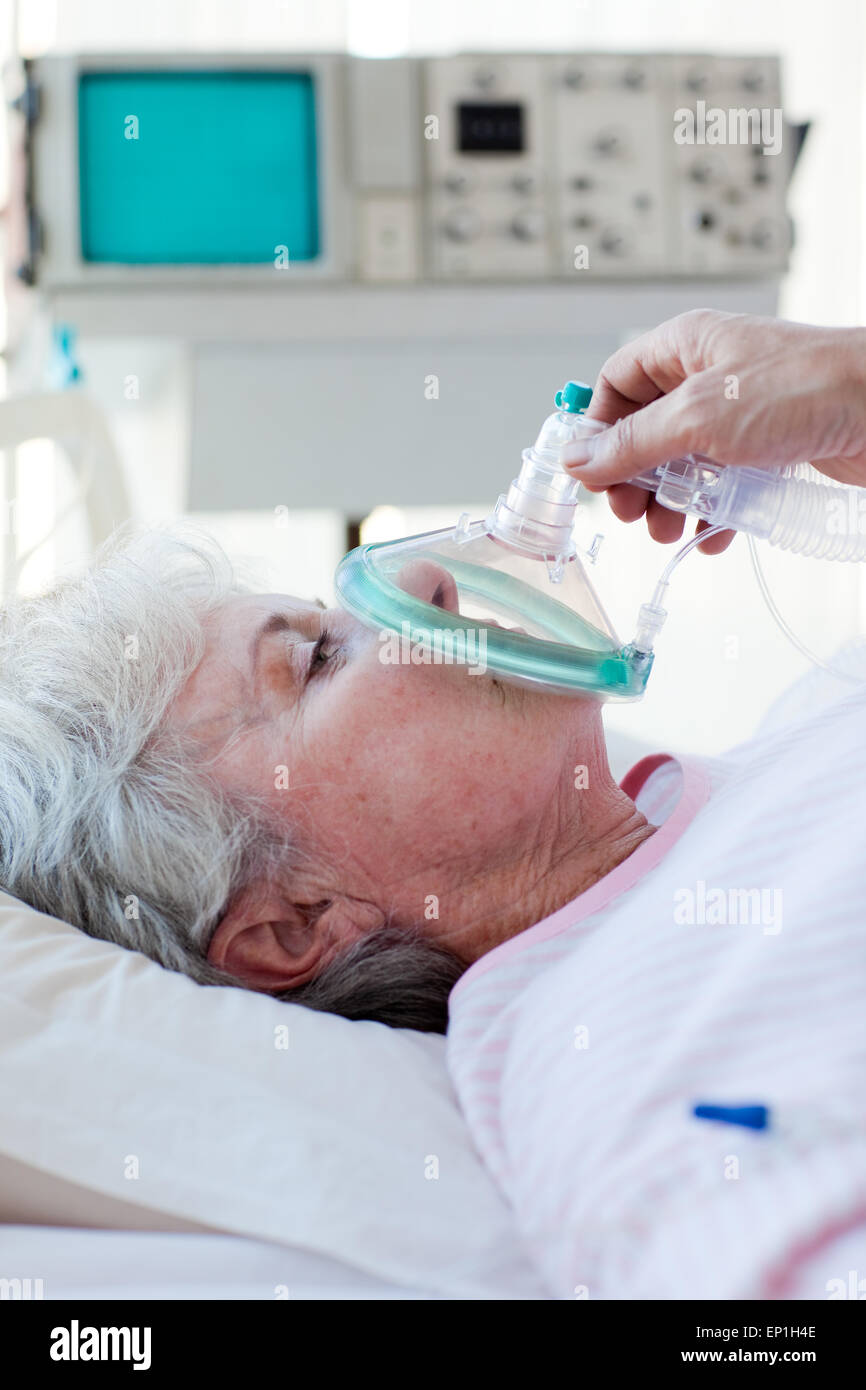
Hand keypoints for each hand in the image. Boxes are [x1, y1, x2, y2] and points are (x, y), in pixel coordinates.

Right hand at [560, 309, 865, 552]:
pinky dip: (710, 513)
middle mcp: (710, 376)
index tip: (592, 474)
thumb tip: (578, 459)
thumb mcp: (700, 417)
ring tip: (669, 532)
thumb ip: (634, 443)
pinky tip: (711, 536)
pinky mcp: (769, 448)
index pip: (618, 383)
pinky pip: (723, 484)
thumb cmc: (807, 388)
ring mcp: (741, 414)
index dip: (599, 429)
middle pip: (646, 430)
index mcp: (686, 347)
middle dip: (634, 478)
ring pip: (683, 463)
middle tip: (632, 513)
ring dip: (669, 503)